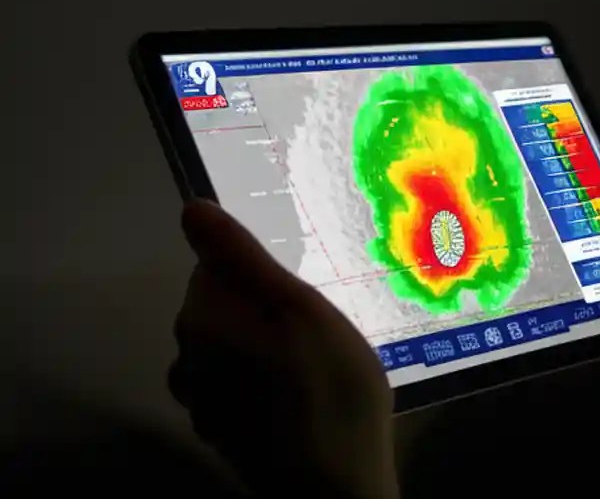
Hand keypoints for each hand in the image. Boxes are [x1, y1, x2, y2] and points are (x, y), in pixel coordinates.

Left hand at [169, 200, 398, 498]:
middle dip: (265, 311)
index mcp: (202, 318)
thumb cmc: (331, 391)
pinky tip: (299, 400)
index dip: (265, 277)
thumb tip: (189, 207)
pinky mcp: (221, 432)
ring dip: (266, 349)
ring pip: (231, 347)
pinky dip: (263, 384)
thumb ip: (243, 258)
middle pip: (221, 306)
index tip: (303, 299)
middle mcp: (188, 357)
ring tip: (315, 367)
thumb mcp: (302, 309)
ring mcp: (202, 400)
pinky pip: (237, 386)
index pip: (216, 265)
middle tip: (320, 334)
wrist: (335, 489)